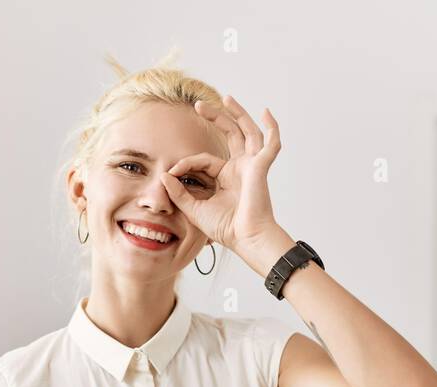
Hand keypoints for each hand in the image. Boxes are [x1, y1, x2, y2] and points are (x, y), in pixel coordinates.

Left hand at [160, 94, 282, 254]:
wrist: (245, 239)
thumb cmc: (226, 228)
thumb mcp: (194, 209)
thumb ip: (179, 193)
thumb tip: (164, 175)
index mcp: (226, 177)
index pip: (204, 159)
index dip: (186, 163)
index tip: (171, 172)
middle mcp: (241, 168)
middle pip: (230, 134)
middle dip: (216, 118)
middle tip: (199, 105)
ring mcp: (252, 166)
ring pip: (248, 132)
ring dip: (238, 114)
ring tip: (226, 98)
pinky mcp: (261, 167)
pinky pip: (271, 144)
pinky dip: (272, 128)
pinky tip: (266, 113)